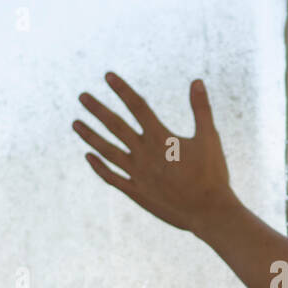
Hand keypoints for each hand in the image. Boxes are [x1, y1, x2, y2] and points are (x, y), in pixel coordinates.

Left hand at [72, 72, 231, 232]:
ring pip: (107, 150)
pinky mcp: (136, 192)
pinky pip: (112, 177)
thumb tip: (197, 81)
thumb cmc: (212, 174)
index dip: (122, 89)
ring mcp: (137, 174)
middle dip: (97, 109)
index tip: (108, 76)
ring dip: (90, 135)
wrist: (208, 212)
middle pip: (115, 126)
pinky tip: (88, 156)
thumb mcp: (209, 137)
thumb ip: (201, 109)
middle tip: (82, 96)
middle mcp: (144, 154)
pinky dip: (98, 167)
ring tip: (75, 123)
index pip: (137, 106)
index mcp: (161, 138)